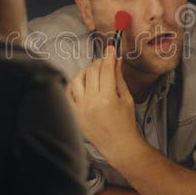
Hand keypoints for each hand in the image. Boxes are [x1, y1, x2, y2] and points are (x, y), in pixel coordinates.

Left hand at [66, 45, 141, 163]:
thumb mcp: (127, 98)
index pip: (106, 69)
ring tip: (92, 72)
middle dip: (99, 62)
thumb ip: (119, 77)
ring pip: (77, 80)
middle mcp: (92, 102)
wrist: (119, 144)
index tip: (110, 49)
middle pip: (92, 72)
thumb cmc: (126, 123)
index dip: (109, 56)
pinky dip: (74, 85)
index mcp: (108, 98)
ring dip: (85, 71)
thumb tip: (116, 60)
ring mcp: (81, 109)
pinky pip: (68, 94)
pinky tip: (81, 83)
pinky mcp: (75, 114)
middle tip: (104, 61)